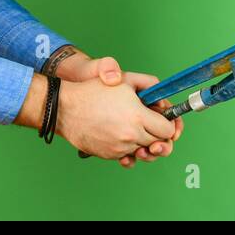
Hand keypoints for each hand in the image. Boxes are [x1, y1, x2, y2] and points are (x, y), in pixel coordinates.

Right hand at [55, 75, 177, 160]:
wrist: (66, 108)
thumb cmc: (93, 91)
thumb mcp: (123, 79)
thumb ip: (148, 84)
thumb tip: (162, 96)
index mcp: (137, 116)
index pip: (168, 130)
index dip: (169, 125)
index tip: (164, 120)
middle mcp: (131, 135)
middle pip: (158, 143)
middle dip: (157, 134)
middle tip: (150, 124)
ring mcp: (120, 147)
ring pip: (142, 151)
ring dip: (142, 142)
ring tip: (133, 129)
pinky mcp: (109, 155)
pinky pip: (126, 155)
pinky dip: (127, 147)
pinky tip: (120, 134)